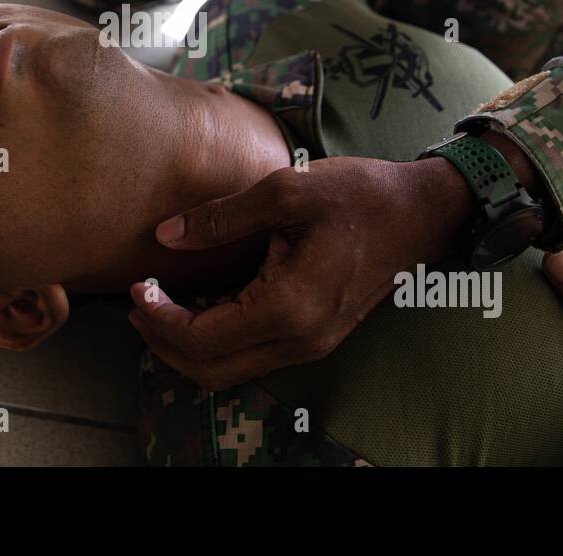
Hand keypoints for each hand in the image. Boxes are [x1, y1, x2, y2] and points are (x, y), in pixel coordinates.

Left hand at [127, 156, 472, 390]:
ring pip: (230, 371)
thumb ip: (221, 217)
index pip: (202, 340)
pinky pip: (253, 355)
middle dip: (164, 343)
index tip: (138, 285)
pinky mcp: (316, 336)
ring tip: (161, 304)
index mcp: (290, 309)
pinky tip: (202, 304)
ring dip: (189, 346)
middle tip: (138, 302)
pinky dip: (217, 340)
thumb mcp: (287, 191)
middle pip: (210, 372)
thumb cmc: (362, 196)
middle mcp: (300, 340)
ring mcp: (311, 344)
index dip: (159, 318)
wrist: (424, 212)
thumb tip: (165, 237)